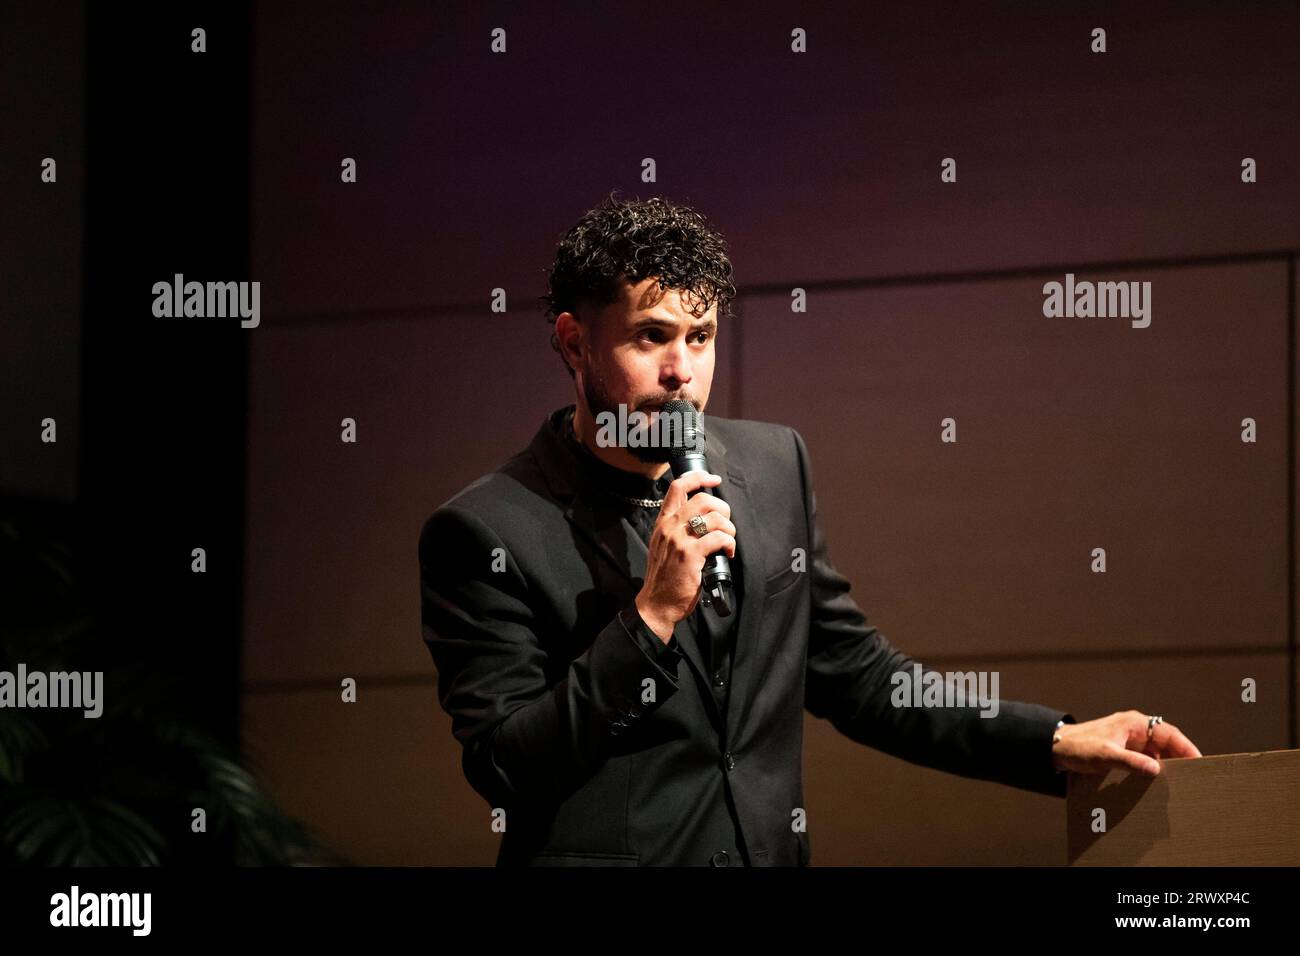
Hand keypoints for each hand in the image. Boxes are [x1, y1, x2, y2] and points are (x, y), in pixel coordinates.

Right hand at [635, 471, 736, 640]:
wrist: (657, 603)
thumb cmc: (665, 577)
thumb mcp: (663, 545)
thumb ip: (677, 527)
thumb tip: (702, 514)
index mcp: (663, 522)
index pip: (678, 486)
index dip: (699, 477)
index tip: (713, 479)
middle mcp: (670, 527)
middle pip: (703, 498)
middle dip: (723, 508)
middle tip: (726, 523)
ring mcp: (679, 540)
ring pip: (715, 517)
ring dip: (729, 528)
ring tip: (728, 541)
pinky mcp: (691, 554)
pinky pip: (719, 537)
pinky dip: (729, 543)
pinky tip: (727, 552)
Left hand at [1052, 710, 1201, 775]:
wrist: (1055, 748)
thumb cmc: (1078, 747)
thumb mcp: (1105, 755)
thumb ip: (1130, 761)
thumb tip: (1156, 769)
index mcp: (1134, 723)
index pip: (1169, 732)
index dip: (1186, 747)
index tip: (1199, 762)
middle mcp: (1135, 729)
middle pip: (1166, 743)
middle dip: (1180, 758)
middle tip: (1194, 776)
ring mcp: (1130, 740)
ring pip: (1157, 752)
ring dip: (1167, 766)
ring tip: (1180, 783)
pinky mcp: (1124, 751)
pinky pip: (1146, 760)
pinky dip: (1153, 770)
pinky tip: (1158, 784)